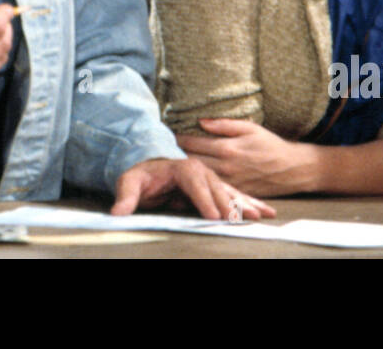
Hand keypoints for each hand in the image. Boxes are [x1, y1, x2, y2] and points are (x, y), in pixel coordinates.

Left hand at [112, 157, 275, 220]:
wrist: (150, 163)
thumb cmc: (141, 173)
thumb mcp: (129, 181)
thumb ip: (125, 196)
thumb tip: (117, 213)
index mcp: (181, 167)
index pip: (194, 183)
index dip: (204, 200)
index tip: (213, 216)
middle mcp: (200, 170)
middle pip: (217, 188)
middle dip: (230, 204)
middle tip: (242, 219)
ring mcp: (209, 178)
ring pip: (230, 191)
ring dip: (246, 203)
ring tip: (261, 215)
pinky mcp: (214, 188)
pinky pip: (234, 195)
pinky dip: (249, 203)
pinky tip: (265, 212)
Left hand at [177, 118, 314, 197]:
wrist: (291, 169)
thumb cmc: (270, 145)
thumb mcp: (250, 128)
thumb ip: (224, 125)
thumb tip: (201, 121)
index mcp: (228, 149)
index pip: (194, 143)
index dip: (178, 138)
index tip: (166, 133)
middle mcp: (226, 167)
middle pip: (191, 161)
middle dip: (176, 155)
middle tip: (162, 149)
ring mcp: (229, 182)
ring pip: (198, 177)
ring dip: (184, 171)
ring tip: (170, 165)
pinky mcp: (233, 193)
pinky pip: (212, 188)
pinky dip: (198, 184)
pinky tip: (188, 181)